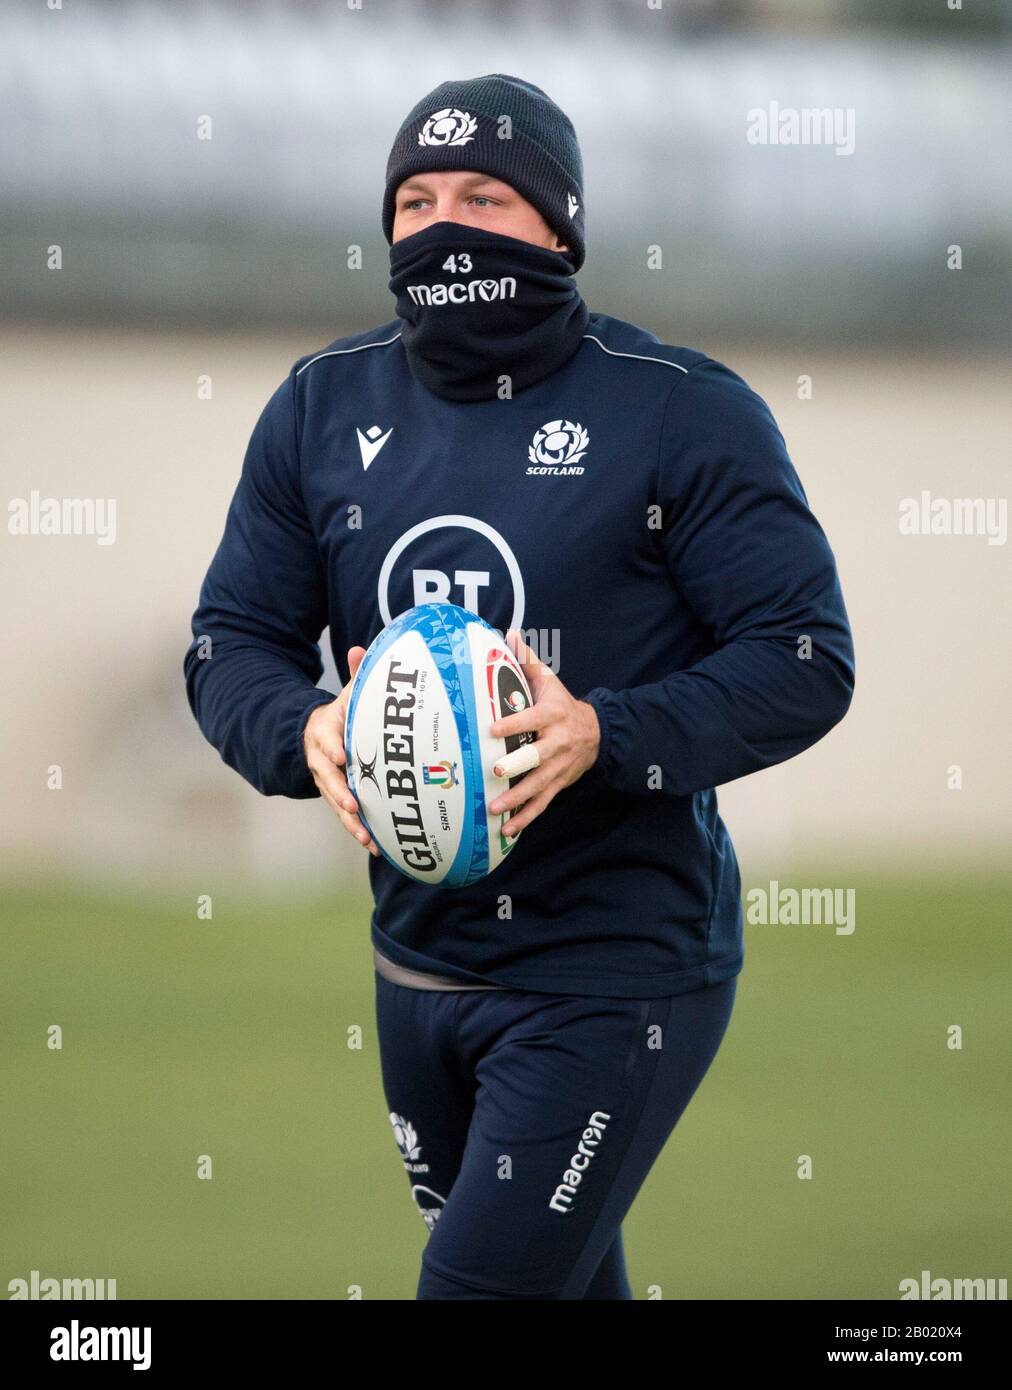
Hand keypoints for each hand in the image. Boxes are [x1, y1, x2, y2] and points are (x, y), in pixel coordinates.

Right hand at [303, 646, 380, 856]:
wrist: (314, 736)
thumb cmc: (341, 714)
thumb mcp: (345, 695)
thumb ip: (355, 676)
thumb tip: (360, 648)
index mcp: (325, 731)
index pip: (326, 739)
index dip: (332, 748)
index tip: (341, 756)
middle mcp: (323, 760)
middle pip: (329, 779)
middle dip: (340, 793)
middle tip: (353, 805)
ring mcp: (329, 782)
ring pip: (337, 803)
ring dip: (350, 821)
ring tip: (365, 837)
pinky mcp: (339, 798)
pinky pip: (347, 817)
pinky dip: (359, 831)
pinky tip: (377, 848)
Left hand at [487, 629, 600, 837]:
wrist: (597, 733)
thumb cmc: (562, 704)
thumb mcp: (549, 682)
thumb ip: (527, 662)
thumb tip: (510, 634)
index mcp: (552, 716)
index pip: (531, 719)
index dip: (513, 723)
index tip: (492, 728)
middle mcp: (556, 743)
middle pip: (537, 757)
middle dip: (517, 766)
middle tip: (496, 773)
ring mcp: (558, 768)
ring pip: (538, 786)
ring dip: (517, 800)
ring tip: (495, 810)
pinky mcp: (558, 785)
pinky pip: (542, 804)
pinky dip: (525, 819)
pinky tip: (507, 831)